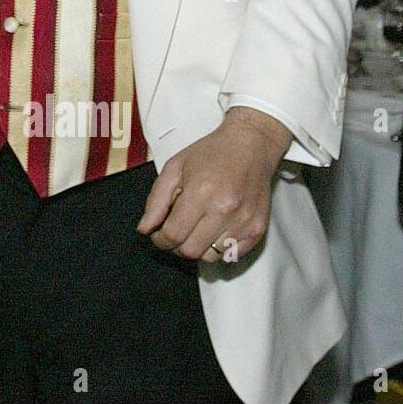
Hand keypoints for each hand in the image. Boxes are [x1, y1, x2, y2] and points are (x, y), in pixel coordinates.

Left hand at [137, 107, 292, 263]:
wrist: (251, 146)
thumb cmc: (211, 153)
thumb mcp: (175, 168)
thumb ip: (156, 200)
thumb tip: (144, 228)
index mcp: (201, 193)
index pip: (173, 235)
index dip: (159, 239)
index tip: (158, 233)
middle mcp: (225, 211)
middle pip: (190, 251)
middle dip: (175, 245)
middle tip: (174, 231)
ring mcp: (244, 223)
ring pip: (210, 258)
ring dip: (197, 248)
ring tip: (195, 228)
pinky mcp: (258, 230)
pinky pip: (232, 256)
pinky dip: (218, 250)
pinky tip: (214, 231)